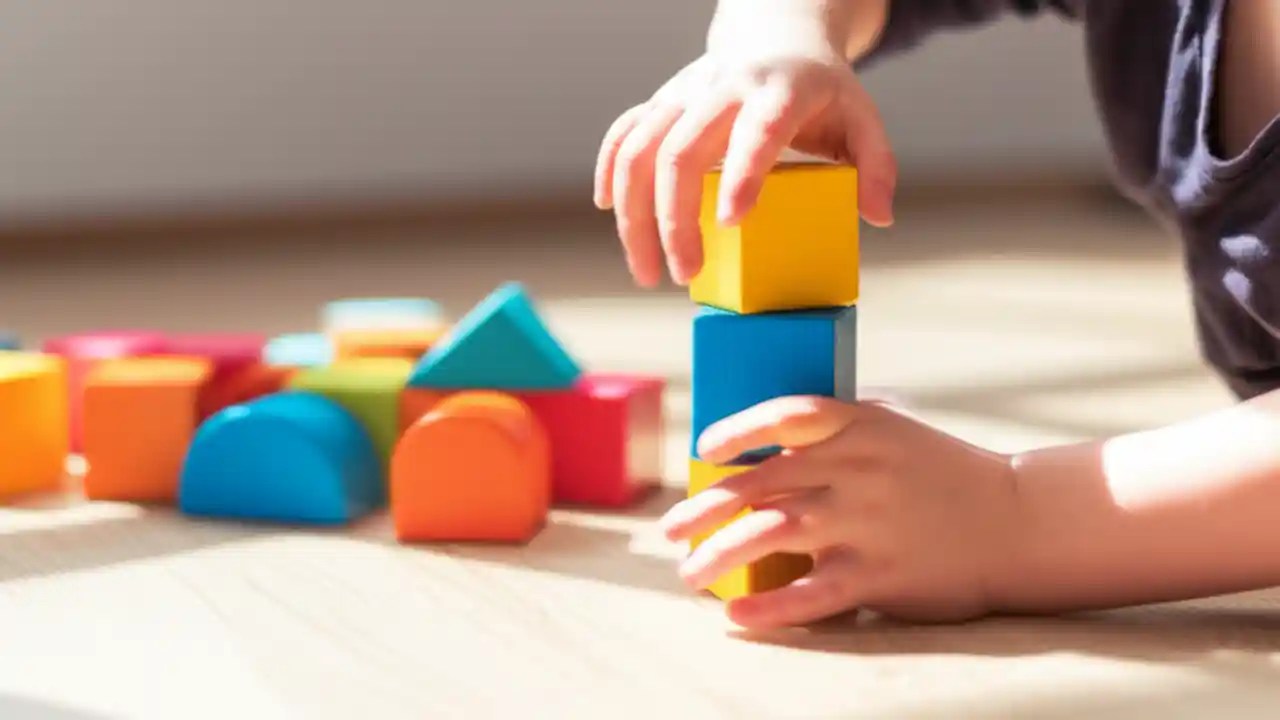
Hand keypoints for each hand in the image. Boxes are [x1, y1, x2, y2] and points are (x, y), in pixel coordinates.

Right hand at [593, 21, 895, 287]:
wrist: (778, 37)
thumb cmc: (821, 92)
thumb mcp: (862, 119)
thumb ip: (877, 165)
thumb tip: (878, 217)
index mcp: (778, 91)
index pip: (757, 130)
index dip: (742, 174)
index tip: (730, 224)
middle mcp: (723, 88)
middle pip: (681, 149)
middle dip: (674, 219)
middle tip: (683, 275)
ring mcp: (684, 94)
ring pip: (640, 147)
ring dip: (633, 213)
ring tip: (646, 270)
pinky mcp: (661, 103)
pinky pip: (624, 132)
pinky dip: (609, 170)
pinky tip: (607, 209)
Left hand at [661, 397, 1019, 628]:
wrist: (1018, 522)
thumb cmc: (947, 475)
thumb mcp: (896, 432)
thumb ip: (842, 429)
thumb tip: (774, 433)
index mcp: (862, 427)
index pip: (787, 415)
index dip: (739, 430)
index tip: (704, 450)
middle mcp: (859, 470)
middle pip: (761, 483)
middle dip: (705, 507)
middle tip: (671, 527)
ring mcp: (868, 522)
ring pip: (772, 533)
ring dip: (718, 553)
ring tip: (689, 573)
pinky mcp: (880, 574)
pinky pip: (812, 592)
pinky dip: (769, 605)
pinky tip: (737, 614)